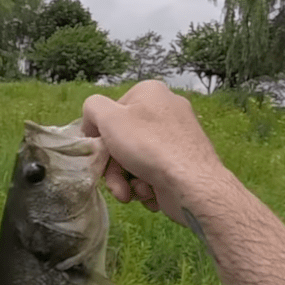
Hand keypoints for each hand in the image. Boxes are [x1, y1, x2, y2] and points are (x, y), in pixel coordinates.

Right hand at [82, 79, 227, 224]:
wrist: (192, 184)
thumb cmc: (147, 146)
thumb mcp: (109, 118)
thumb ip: (92, 107)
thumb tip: (94, 121)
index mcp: (150, 92)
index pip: (111, 112)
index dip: (100, 135)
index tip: (98, 154)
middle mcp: (167, 110)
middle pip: (123, 139)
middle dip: (114, 166)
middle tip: (115, 182)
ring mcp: (178, 136)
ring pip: (136, 158)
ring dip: (128, 179)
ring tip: (133, 192)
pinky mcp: (184, 160)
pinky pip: (154, 170)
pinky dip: (146, 183)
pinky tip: (149, 192)